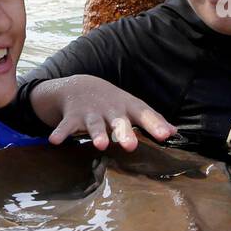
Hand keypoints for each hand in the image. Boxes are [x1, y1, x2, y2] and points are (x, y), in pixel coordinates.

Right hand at [31, 75, 175, 150]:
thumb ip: (153, 120)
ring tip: (100, 144)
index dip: (155, 125)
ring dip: (97, 133)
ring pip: (94, 124)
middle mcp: (111, 109)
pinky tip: (55, 141)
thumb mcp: (133, 108)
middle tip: (131, 145)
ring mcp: (91, 112)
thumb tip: (175, 132)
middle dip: (124, 132)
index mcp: (128, 107)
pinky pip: (66, 126)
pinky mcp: (72, 117)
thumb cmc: (114, 103)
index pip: (144, 115)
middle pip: (119, 120)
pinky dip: (61, 132)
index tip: (165, 136)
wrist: (81, 85)